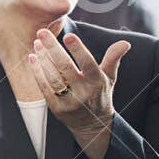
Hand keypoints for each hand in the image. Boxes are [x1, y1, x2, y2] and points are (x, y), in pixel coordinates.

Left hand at [27, 29, 130, 158]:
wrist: (92, 125)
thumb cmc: (100, 95)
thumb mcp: (109, 77)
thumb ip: (113, 58)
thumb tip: (125, 43)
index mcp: (97, 82)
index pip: (87, 63)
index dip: (78, 49)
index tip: (68, 35)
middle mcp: (83, 92)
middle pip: (65, 67)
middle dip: (53, 48)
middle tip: (42, 32)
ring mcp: (69, 101)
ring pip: (53, 77)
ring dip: (43, 59)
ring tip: (37, 43)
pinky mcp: (56, 108)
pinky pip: (45, 88)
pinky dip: (38, 72)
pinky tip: (33, 58)